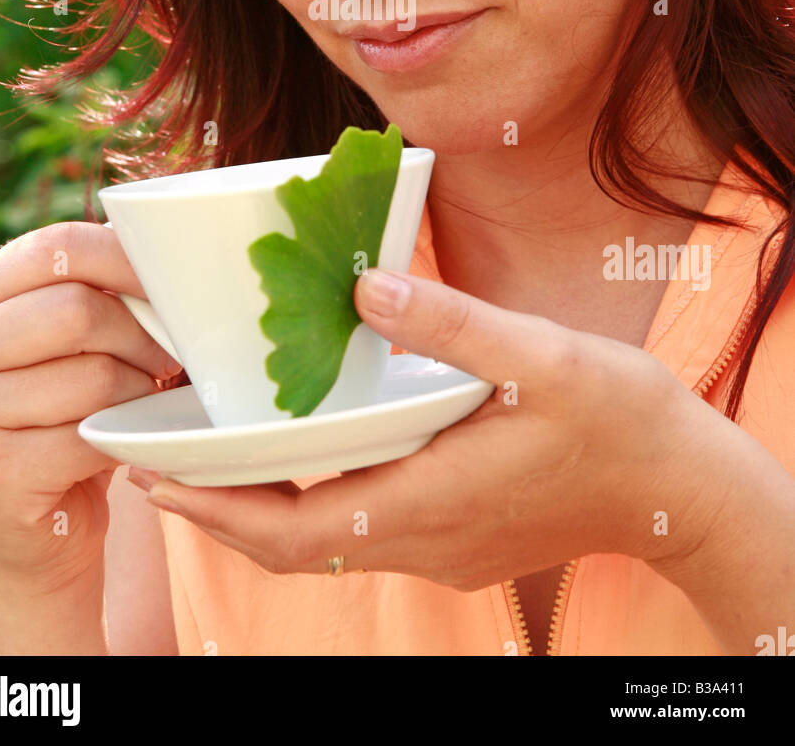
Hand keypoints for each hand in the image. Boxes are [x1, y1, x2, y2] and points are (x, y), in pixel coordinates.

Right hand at [0, 223, 181, 587]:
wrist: (35, 525)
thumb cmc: (65, 410)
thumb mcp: (68, 337)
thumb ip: (95, 288)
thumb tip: (168, 253)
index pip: (54, 248)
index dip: (125, 259)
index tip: (172, 280)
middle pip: (78, 310)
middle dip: (142, 334)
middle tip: (168, 358)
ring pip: (94, 376)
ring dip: (140, 391)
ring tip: (143, 401)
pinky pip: (91, 439)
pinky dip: (126, 439)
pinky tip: (125, 442)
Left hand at [131, 267, 721, 589]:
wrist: (679, 488)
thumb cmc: (617, 420)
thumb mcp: (537, 355)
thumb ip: (446, 322)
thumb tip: (359, 287)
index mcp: (428, 500)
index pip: (291, 530)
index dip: (216, 510)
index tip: (157, 478)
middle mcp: (423, 540)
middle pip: (293, 548)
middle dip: (219, 512)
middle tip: (160, 466)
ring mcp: (442, 549)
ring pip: (325, 548)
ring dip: (263, 512)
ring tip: (215, 463)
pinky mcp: (460, 539)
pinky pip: (363, 535)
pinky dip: (313, 508)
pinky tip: (310, 461)